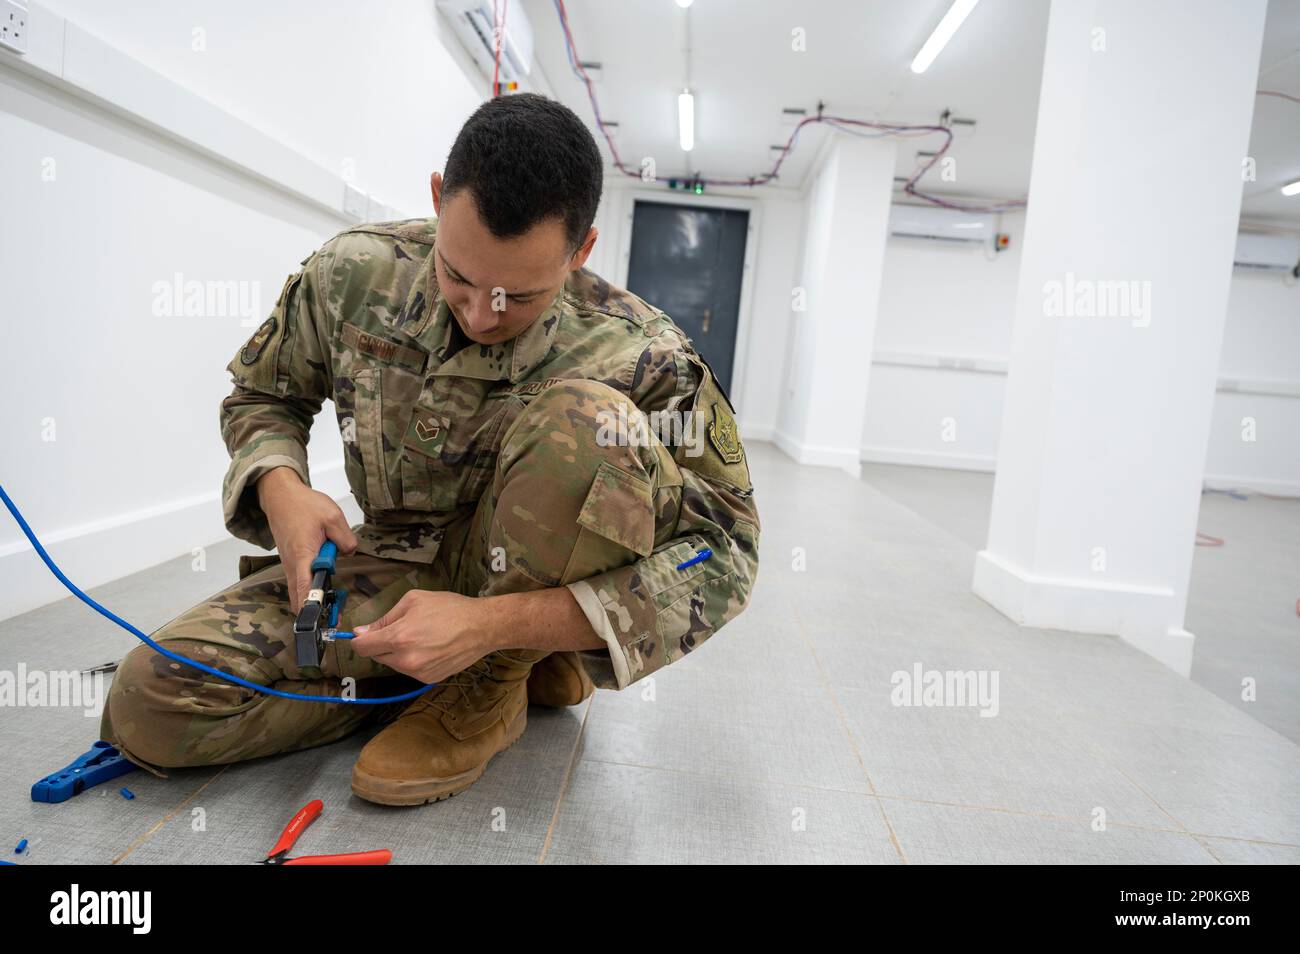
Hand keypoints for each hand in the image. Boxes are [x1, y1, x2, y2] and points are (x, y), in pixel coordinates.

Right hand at [257, 466, 357, 611]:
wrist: (281, 497)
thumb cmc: (304, 505)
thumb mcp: (332, 517)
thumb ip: (345, 538)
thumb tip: (349, 553)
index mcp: (302, 555)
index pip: (305, 587)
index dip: (313, 606)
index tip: (322, 620)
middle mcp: (292, 565)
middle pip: (299, 598)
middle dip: (315, 611)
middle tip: (335, 618)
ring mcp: (289, 566)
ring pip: (298, 592)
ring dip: (313, 600)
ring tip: (335, 607)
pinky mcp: (291, 563)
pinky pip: (299, 583)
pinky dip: (309, 589)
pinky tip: (325, 587)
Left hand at [350, 590, 494, 684]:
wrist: (481, 627)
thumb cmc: (449, 608)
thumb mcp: (414, 601)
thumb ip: (385, 618)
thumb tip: (362, 632)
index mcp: (399, 637)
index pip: (362, 647)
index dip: (359, 640)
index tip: (363, 635)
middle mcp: (405, 659)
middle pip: (376, 656)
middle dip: (382, 644)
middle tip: (402, 629)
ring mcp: (417, 673)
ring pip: (393, 664)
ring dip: (398, 652)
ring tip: (420, 637)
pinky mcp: (428, 679)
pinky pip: (409, 670)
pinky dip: (413, 660)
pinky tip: (430, 647)